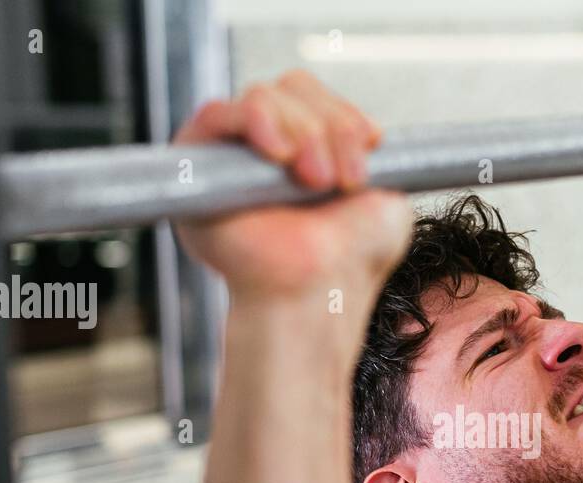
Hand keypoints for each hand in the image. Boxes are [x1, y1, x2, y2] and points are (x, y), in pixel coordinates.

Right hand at [172, 70, 411, 300]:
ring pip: (263, 96)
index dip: (343, 113)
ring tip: (314, 179)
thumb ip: (370, 157)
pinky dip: (255, 120)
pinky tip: (278, 155)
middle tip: (338, 178)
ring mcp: (234, 158)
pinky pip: (218, 113)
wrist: (321, 293)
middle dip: (327, 125)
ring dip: (300, 130)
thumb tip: (363, 129)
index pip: (318, 98)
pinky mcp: (198, 167)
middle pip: (292, 89)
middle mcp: (268, 152)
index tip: (372, 144)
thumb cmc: (351, 260)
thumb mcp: (384, 198)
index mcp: (309, 153)